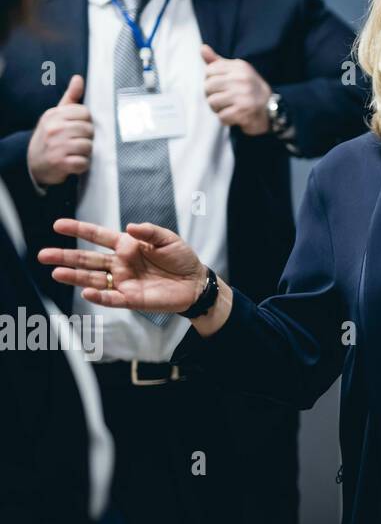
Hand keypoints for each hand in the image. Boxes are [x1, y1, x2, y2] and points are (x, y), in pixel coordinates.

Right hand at [27, 75, 92, 186]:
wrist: (32, 162)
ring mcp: (56, 146)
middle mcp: (54, 129)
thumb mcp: (57, 115)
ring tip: (75, 152)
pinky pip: (83, 162)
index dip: (86, 122)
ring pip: (88, 146)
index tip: (77, 127)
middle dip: (87, 137)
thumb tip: (78, 78)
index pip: (85, 113)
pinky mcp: (60, 163)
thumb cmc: (51, 136)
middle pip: (89, 130)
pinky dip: (82, 165)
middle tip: (76, 141)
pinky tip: (74, 162)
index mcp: (54, 115)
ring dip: (86, 152)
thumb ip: (70, 97)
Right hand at [37, 218, 206, 313]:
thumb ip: (149, 232)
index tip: (58, 225)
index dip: (79, 230)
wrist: (194, 282)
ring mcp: (123, 281)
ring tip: (56, 272)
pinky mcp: (130, 298)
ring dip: (75, 276)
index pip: (98, 236)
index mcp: (126, 245)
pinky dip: (99, 296)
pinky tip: (86, 292)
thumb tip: (130, 226)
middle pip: (87, 259)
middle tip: (43, 254)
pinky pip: (111, 298)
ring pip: (93, 279)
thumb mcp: (168, 239)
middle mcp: (119, 263)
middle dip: (65, 256)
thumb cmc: (181, 258)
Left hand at [201, 44, 271, 134]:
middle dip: (212, 96)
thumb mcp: (236, 72)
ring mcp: (244, 94)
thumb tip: (202, 48)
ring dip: (218, 109)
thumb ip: (218, 62)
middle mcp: (243, 78)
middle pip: (208, 86)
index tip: (222, 86)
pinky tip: (235, 116)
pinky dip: (226, 119)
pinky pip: (221, 116)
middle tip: (225, 99)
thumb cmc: (248, 89)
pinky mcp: (244, 111)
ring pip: (212, 102)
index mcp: (240, 67)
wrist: (271, 109)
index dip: (211, 81)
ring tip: (229, 107)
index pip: (209, 71)